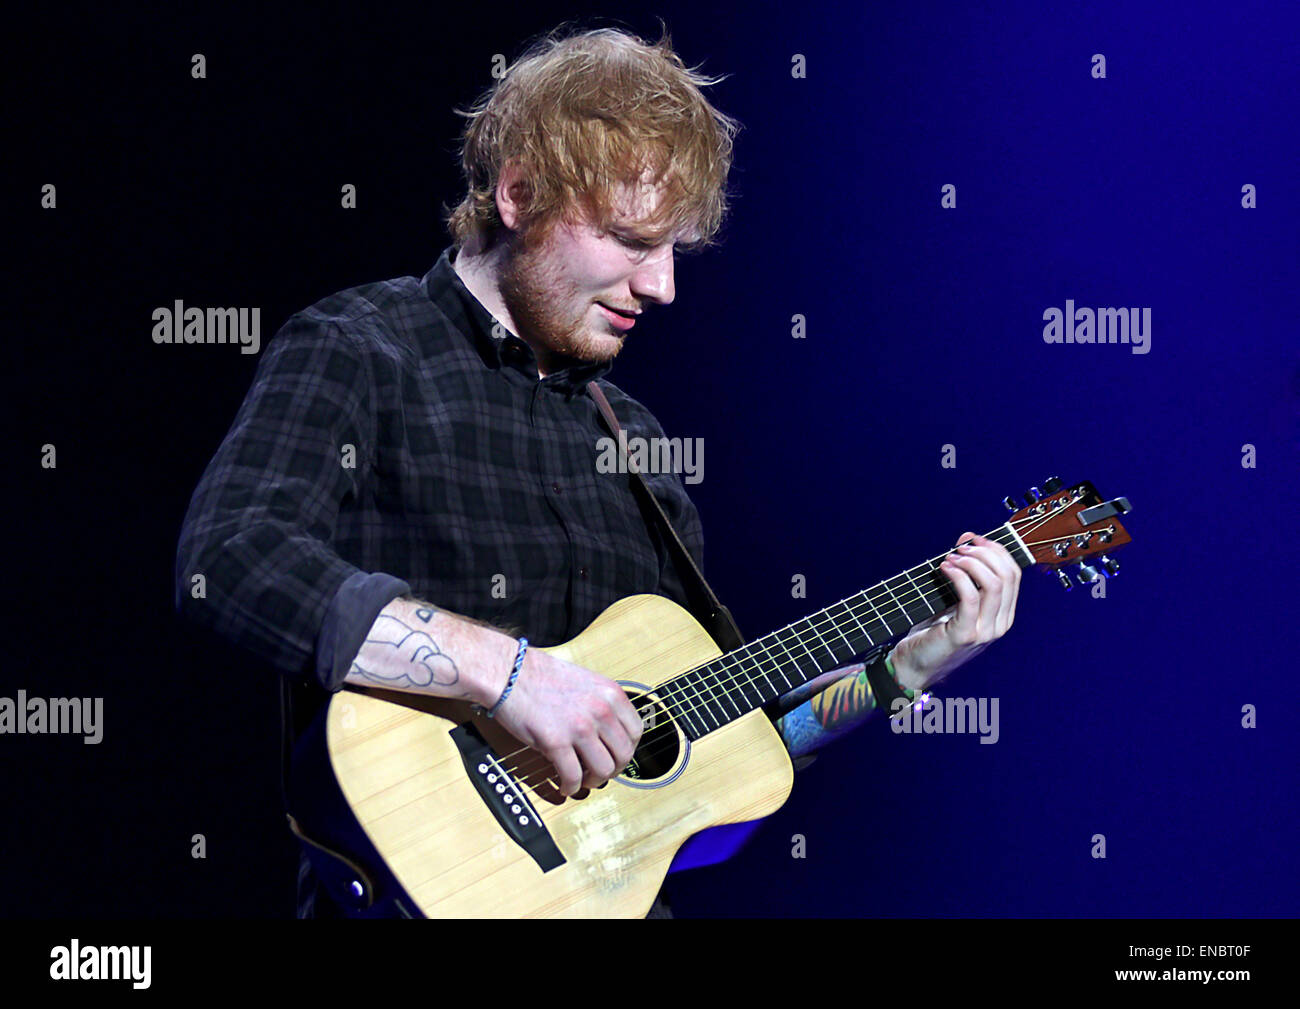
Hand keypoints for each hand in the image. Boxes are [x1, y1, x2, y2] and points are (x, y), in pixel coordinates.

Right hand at [490, 648, 643, 796]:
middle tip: (599, 773)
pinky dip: (570, 787)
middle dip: (613, 770)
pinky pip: (573, 776)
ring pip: (603, 770)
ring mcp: (580, 726)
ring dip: (593, 781)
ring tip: (581, 779)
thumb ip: (602, 705)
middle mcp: (601, 710)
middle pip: (624, 755)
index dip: (627, 750)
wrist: (509, 671)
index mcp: (610, 693)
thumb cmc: (540, 675)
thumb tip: (609, 735)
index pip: (636, 732)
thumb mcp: (586, 682)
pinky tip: (564, 785)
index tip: (616, 756)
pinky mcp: (556, 741)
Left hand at [888, 532, 1020, 691]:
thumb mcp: (952, 598)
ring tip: (950, 558)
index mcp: (1003, 616)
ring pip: (994, 584)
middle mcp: (1000, 624)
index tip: (973, 539)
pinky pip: (970, 597)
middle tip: (960, 547)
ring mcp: (985, 632)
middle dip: (985, 552)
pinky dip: (958, 576)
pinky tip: (945, 569)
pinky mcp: (965, 635)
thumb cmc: (933, 632)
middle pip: (1008, 576)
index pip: (1014, 574)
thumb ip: (963, 572)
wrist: (915, 665)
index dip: (996, 550)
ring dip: (971, 562)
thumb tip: (966, 539)